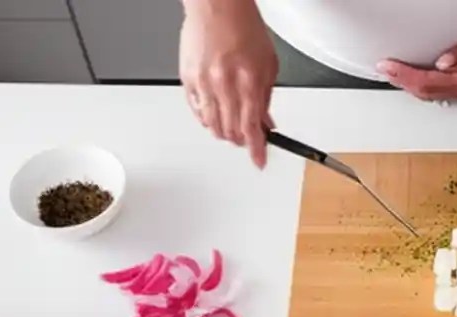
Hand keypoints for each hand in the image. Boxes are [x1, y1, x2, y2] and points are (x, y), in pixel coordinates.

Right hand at [179, 0, 277, 167]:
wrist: (218, 7)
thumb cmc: (244, 28)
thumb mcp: (268, 65)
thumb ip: (266, 98)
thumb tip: (266, 123)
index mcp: (248, 83)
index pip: (252, 129)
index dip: (256, 150)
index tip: (259, 161)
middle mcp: (224, 86)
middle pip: (231, 131)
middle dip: (241, 141)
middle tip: (247, 139)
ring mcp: (203, 83)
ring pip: (211, 125)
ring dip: (223, 132)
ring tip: (230, 128)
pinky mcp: (188, 78)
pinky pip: (196, 110)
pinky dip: (206, 118)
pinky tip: (213, 114)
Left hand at [377, 23, 456, 100]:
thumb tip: (443, 62)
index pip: (428, 83)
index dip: (405, 76)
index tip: (388, 66)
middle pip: (425, 91)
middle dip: (401, 81)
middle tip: (383, 69)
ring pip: (430, 92)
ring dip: (409, 84)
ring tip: (392, 73)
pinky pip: (438, 88)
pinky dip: (421, 83)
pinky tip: (414, 76)